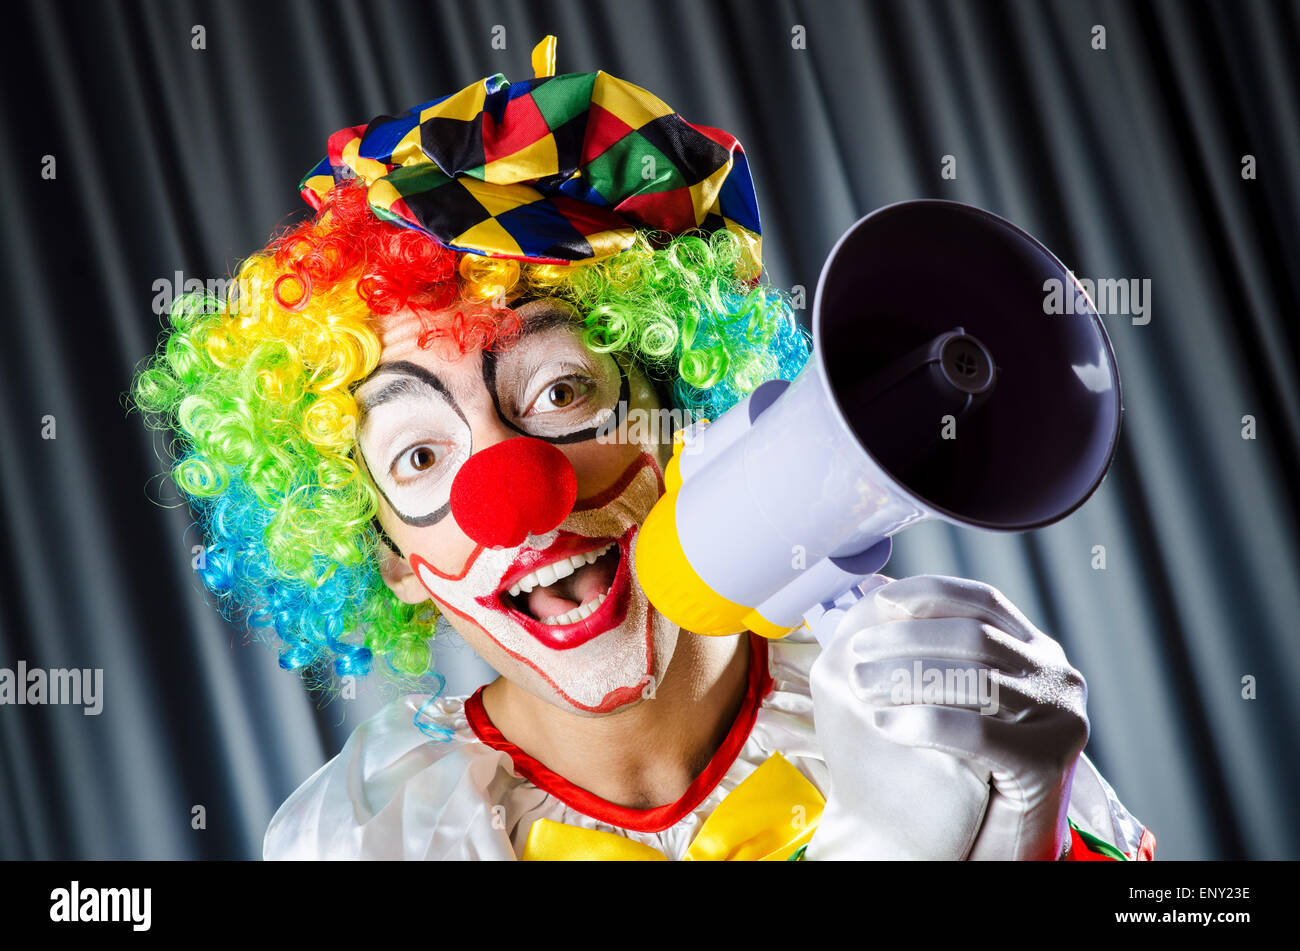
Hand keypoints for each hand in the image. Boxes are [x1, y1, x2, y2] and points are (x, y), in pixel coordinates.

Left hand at [806, 574, 1088, 860]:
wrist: (1002, 833)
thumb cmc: (968, 757)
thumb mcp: (958, 691)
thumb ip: (932, 644)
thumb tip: (873, 589)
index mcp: (1036, 648)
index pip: (982, 601)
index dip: (931, 594)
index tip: (882, 602)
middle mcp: (1056, 674)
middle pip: (973, 636)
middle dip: (907, 640)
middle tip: (857, 653)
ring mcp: (1059, 715)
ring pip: (975, 679)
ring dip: (907, 677)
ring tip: (862, 687)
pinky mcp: (1047, 759)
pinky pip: (977, 732)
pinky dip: (924, 722)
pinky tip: (885, 723)